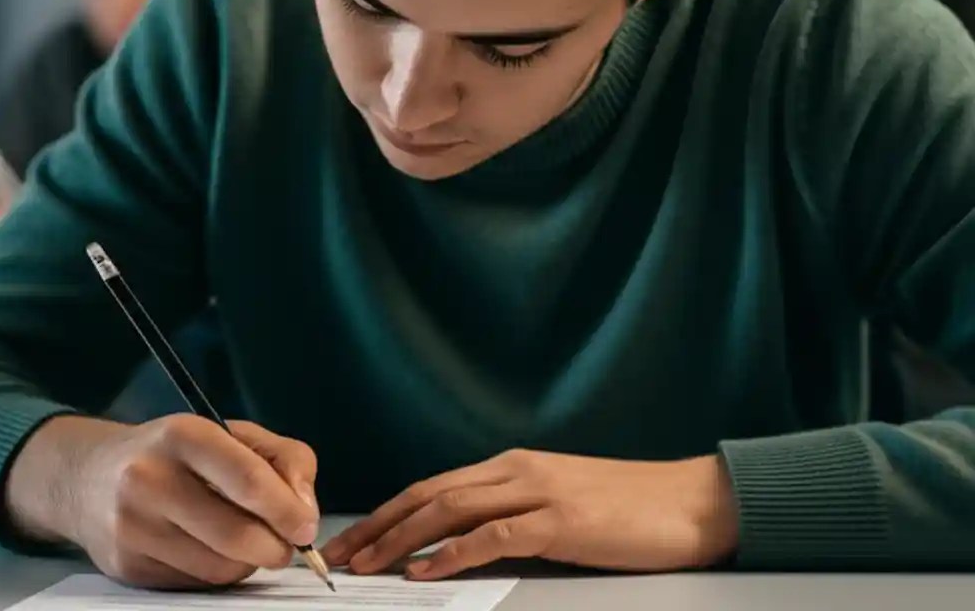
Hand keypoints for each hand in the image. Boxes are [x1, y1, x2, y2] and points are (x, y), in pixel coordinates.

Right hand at [6, 415, 319, 589]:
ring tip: (243, 540)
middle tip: (285, 544)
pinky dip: (215, 573)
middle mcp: (150, 479)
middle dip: (275, 548)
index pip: (248, 480)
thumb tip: (305, 510)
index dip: (287, 510)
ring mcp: (133, 527)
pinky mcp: (126, 566)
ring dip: (247, 563)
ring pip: (219, 568)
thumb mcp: (231, 435)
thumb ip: (285, 459)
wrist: (86, 477)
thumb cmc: (174, 454)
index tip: (306, 527)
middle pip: (237, 535)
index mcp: (183, 435)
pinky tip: (206, 549)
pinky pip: (195, 584)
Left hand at [322, 451, 738, 579]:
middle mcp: (516, 470)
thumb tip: (462, 544)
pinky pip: (493, 536)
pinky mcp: (561, 520)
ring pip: (450, 510)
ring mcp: (538, 491)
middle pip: (427, 494)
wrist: (693, 501)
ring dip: (401, 539)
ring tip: (367, 565)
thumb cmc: (629, 509)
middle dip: (377, 525)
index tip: (353, 538)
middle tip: (340, 555)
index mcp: (512, 465)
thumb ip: (512, 515)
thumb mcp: (559, 504)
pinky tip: (425, 570)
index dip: (386, 512)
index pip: (432, 486)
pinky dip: (452, 552)